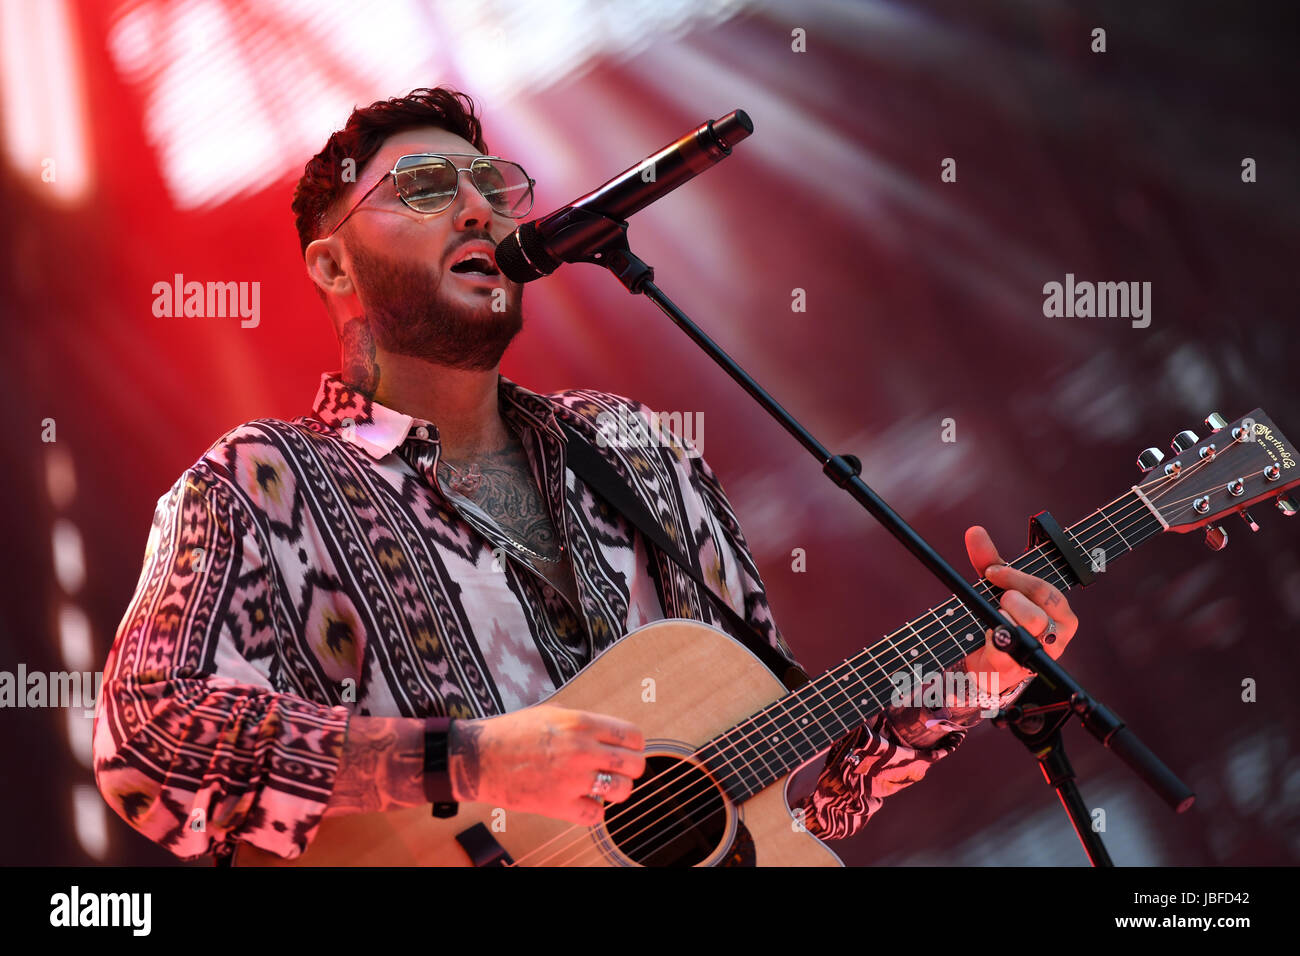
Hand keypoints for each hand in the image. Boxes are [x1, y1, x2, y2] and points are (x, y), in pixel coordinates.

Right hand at [448, 704, 645, 825]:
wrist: (479, 757)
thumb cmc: (513, 732)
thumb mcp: (554, 713)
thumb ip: (585, 724)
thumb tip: (614, 735)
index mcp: (582, 723)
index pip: (633, 736)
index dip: (634, 745)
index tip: (627, 750)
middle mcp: (582, 749)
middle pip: (635, 764)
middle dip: (630, 768)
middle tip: (617, 770)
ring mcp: (572, 779)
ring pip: (622, 791)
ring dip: (616, 791)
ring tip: (602, 787)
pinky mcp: (559, 805)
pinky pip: (596, 815)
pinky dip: (592, 811)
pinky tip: (581, 801)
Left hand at [960, 525, 1078, 698]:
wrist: (987, 657)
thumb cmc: (1001, 615)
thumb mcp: (996, 586)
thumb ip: (989, 559)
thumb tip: (974, 531)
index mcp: (1059, 609)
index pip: (1043, 588)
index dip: (1014, 577)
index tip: (991, 572)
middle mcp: (1057, 632)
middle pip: (1037, 611)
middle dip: (1011, 600)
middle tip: (997, 599)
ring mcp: (1041, 654)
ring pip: (1028, 630)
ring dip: (1005, 618)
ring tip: (994, 617)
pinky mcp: (1019, 670)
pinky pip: (1007, 654)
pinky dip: (994, 641)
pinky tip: (987, 636)